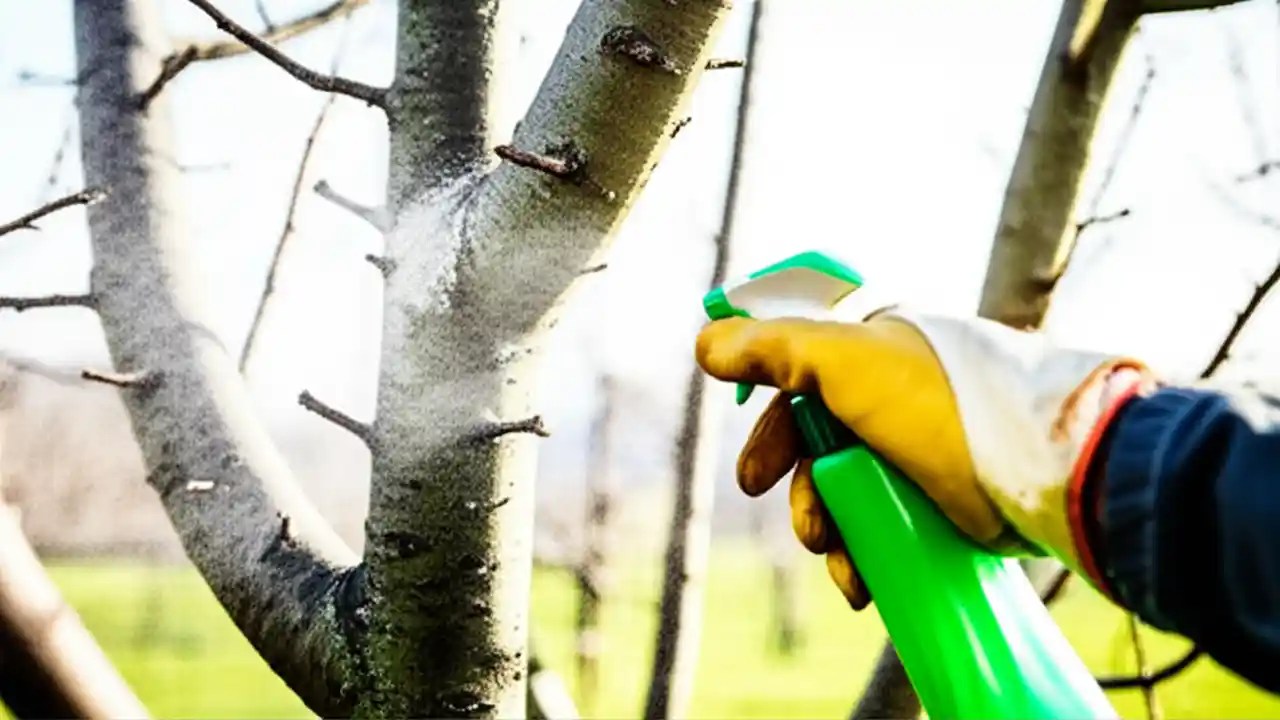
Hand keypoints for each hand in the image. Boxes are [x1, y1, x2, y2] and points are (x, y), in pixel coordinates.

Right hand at [695, 309, 1150, 607]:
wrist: (1028, 464)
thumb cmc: (932, 401)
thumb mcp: (839, 361)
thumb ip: (769, 349)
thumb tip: (705, 342)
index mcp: (870, 354)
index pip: (799, 382)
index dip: (769, 425)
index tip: (752, 475)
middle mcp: (891, 399)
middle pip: (816, 446)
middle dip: (796, 489)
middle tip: (790, 516)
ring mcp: (916, 451)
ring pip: (845, 494)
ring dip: (826, 530)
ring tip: (834, 555)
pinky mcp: (940, 499)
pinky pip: (881, 527)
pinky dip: (861, 556)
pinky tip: (858, 580)